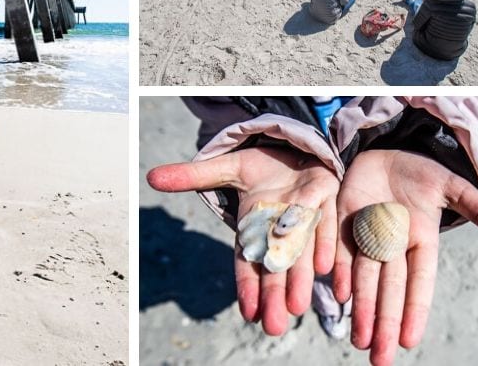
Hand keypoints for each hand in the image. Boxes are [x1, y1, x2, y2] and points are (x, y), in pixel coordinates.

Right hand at [147, 147, 339, 334]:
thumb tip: (151, 177)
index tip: (249, 313)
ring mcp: (305, 217)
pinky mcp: (326, 199)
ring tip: (297, 307)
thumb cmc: (261, 168)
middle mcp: (280, 230)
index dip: (247, 286)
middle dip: (275, 295)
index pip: (248, 261)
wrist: (297, 151)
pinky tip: (323, 268)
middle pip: (276, 267)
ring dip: (299, 279)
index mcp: (255, 227)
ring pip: (301, 252)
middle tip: (274, 326)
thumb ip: (193, 177)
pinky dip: (324, 244)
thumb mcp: (226, 169)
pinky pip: (325, 223)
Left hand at [333, 150, 477, 365]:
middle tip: (378, 357)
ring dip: (362, 308)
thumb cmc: (422, 174)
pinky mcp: (343, 222)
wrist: (385, 152)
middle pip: (389, 289)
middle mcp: (392, 246)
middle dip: (384, 322)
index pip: (419, 283)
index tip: (410, 341)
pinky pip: (341, 250)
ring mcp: (366, 236)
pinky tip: (338, 293)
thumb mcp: (451, 187)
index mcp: (420, 242)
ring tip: (359, 340)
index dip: (414, 311)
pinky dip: (338, 271)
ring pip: (364, 277)